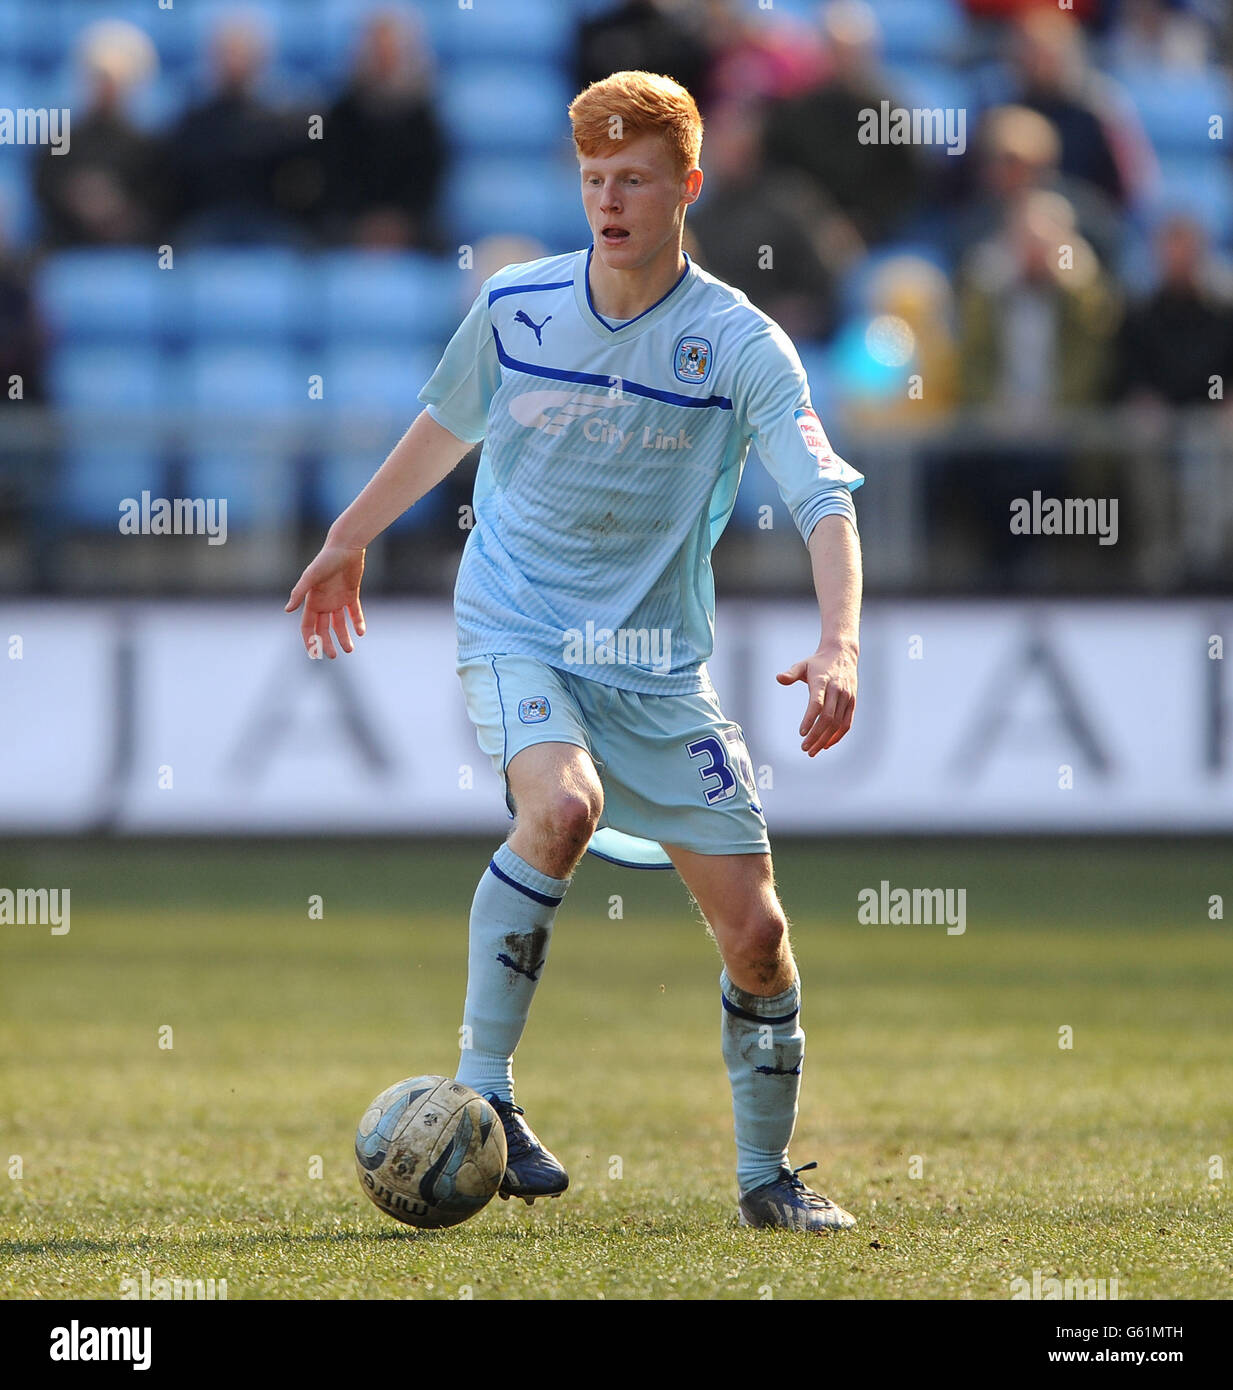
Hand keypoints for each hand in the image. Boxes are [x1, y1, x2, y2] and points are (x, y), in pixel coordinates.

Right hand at [285, 544, 365, 658]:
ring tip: (349, 649)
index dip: (310, 640)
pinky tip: (361, 632)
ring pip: (340, 624)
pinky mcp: (352, 594)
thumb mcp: (310, 577)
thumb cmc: (325, 560)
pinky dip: (357, 622)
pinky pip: (354, 612)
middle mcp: (324, 602)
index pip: (308, 626)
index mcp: (312, 601)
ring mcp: (338, 599)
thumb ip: (299, 593)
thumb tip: (287, 610)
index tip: (314, 654)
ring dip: (343, 637)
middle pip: (323, 629)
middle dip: (327, 643)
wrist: (345, 547)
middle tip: (334, 656)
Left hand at [775, 642, 856, 755]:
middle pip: (828, 718)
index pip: (817, 703)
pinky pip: (847, 723)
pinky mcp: (853, 702)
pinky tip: (826, 745)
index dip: (809, 719)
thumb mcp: (802, 665)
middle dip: (816, 735)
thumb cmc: (817, 663)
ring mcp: (847, 697)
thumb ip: (790, 673)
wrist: (842, 654)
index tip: (801, 733)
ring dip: (826, 739)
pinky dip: (837, 736)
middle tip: (804, 748)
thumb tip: (779, 678)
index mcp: (822, 681)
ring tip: (813, 750)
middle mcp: (836, 690)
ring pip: (838, 723)